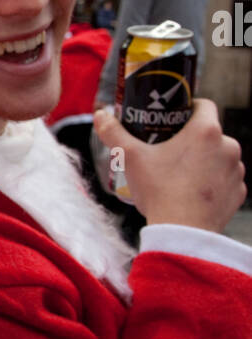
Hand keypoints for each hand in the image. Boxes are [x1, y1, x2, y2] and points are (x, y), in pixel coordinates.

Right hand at [93, 100, 245, 231]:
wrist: (182, 234)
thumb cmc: (159, 192)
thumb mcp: (131, 159)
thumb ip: (114, 133)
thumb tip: (100, 116)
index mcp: (206, 131)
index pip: (203, 105)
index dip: (187, 108)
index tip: (172, 120)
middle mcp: (228, 146)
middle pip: (210, 133)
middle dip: (192, 139)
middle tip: (170, 151)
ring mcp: (236, 171)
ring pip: (220, 156)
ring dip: (206, 160)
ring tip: (182, 174)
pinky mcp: (238, 192)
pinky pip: (226, 180)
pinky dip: (214, 182)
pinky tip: (195, 192)